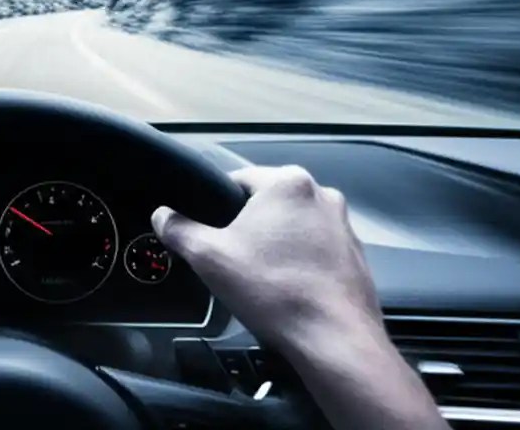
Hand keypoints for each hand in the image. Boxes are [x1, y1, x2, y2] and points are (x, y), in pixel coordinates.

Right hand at [152, 165, 382, 356]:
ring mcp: (344, 225)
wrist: (334, 339)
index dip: (216, 206)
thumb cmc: (272, 290)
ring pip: (293, 227)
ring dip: (276, 244)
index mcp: (287, 182)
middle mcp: (322, 194)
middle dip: (248, 227)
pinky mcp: (356, 255)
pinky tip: (288, 289)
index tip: (210, 234)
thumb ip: (179, 230)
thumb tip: (162, 216)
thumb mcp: (209, 257)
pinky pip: (316, 250)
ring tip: (261, 278)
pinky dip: (300, 263)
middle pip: (267, 204)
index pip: (237, 180)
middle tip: (232, 259)